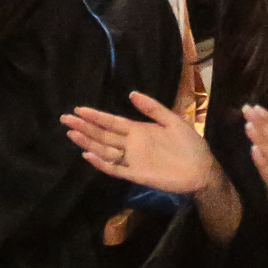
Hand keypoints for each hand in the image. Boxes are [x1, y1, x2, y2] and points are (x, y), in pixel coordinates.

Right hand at [64, 89, 215, 192]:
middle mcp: (132, 144)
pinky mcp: (135, 174)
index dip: (96, 116)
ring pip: (105, 150)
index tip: (78, 109)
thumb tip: (131, 93)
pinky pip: (115, 168)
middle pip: (103, 135)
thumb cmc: (190, 145)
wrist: (202, 169)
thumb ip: (153, 108)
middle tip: (65, 119)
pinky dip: (101, 163)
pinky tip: (89, 154)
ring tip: (71, 134)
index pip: (112, 121)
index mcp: (139, 130)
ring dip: (88, 142)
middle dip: (84, 127)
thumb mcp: (173, 121)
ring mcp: (132, 159)